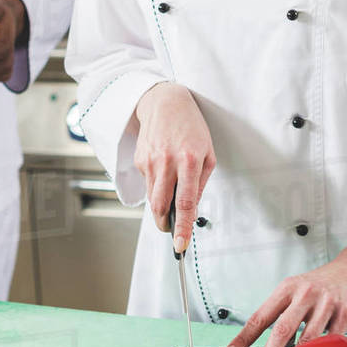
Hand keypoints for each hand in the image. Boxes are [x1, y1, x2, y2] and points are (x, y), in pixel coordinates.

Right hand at [134, 83, 215, 252]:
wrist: (164, 102)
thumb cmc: (190, 126)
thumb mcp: (207, 154)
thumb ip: (200, 185)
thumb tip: (191, 212)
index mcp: (189, 161)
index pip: (184, 203)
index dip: (182, 227)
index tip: (180, 244)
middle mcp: (167, 161)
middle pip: (160, 206)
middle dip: (165, 224)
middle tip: (171, 230)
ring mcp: (150, 161)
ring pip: (151, 198)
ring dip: (160, 206)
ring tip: (171, 192)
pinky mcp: (139, 160)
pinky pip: (148, 183)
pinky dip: (156, 185)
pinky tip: (163, 169)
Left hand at [222, 240, 346, 346]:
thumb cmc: (321, 286)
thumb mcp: (297, 291)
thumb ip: (283, 313)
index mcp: (286, 288)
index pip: (260, 316)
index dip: (243, 337)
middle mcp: (304, 294)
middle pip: (282, 330)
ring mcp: (326, 303)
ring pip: (308, 339)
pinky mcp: (346, 313)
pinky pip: (332, 341)